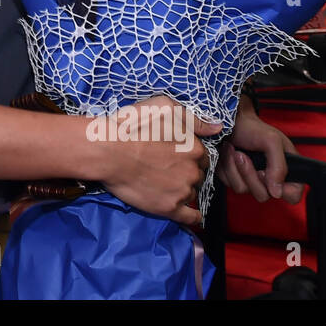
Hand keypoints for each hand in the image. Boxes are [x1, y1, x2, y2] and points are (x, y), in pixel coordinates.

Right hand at [94, 96, 221, 225]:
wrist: (108, 151)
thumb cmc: (133, 126)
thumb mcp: (164, 108)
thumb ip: (194, 119)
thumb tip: (217, 128)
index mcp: (195, 148)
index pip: (200, 157)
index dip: (188, 156)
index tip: (174, 156)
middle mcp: (193, 171)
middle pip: (196, 175)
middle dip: (185, 173)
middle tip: (165, 169)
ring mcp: (182, 191)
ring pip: (191, 193)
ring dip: (183, 190)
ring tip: (164, 186)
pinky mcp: (169, 208)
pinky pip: (190, 217)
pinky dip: (193, 217)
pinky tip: (192, 215)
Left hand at [219, 97, 302, 203]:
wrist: (230, 121)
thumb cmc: (253, 128)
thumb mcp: (272, 141)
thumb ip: (279, 166)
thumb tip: (277, 192)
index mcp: (286, 170)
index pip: (293, 195)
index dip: (282, 191)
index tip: (267, 173)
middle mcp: (269, 178)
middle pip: (263, 195)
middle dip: (250, 174)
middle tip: (243, 155)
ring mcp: (250, 179)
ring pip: (243, 189)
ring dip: (235, 168)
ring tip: (234, 150)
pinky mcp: (233, 178)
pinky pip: (228, 183)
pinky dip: (226, 167)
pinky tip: (227, 153)